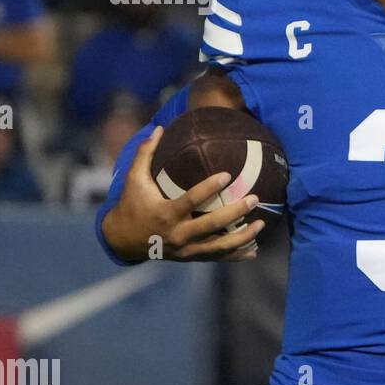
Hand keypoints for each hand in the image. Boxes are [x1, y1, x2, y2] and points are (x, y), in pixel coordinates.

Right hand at [101, 125, 264, 261]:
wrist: (123, 240)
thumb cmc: (132, 204)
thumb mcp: (133, 179)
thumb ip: (145, 154)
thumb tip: (160, 127)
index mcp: (166, 213)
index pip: (191, 200)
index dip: (210, 188)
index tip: (228, 174)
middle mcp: (178, 233)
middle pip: (212, 224)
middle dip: (235, 212)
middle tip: (254, 199)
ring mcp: (186, 249)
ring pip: (219, 246)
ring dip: (243, 237)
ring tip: (262, 223)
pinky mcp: (191, 257)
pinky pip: (217, 257)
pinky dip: (236, 255)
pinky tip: (254, 250)